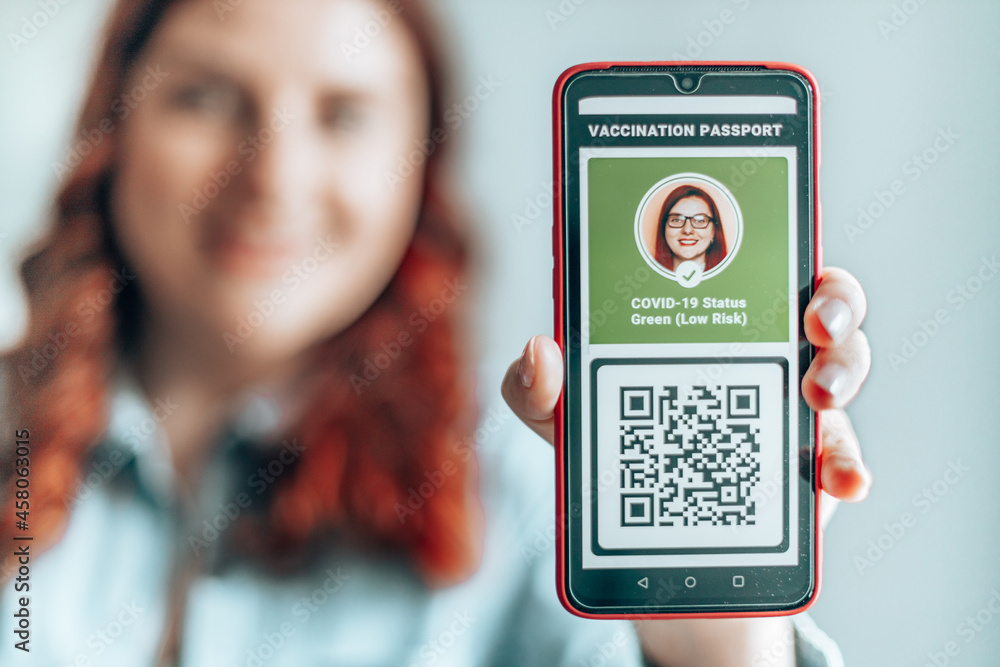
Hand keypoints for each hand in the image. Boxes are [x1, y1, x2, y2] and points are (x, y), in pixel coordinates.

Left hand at [501, 266, 871, 666]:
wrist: (636, 519)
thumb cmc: (603, 439)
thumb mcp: (557, 409)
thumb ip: (535, 384)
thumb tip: (539, 350)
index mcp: (708, 321)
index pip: (757, 266)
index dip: (772, 244)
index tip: (772, 246)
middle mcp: (761, 352)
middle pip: (823, 307)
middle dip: (833, 305)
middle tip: (812, 324)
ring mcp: (790, 407)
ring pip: (844, 371)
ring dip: (844, 374)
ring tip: (818, 399)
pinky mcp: (806, 464)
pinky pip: (842, 459)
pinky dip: (849, 468)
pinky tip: (843, 481)